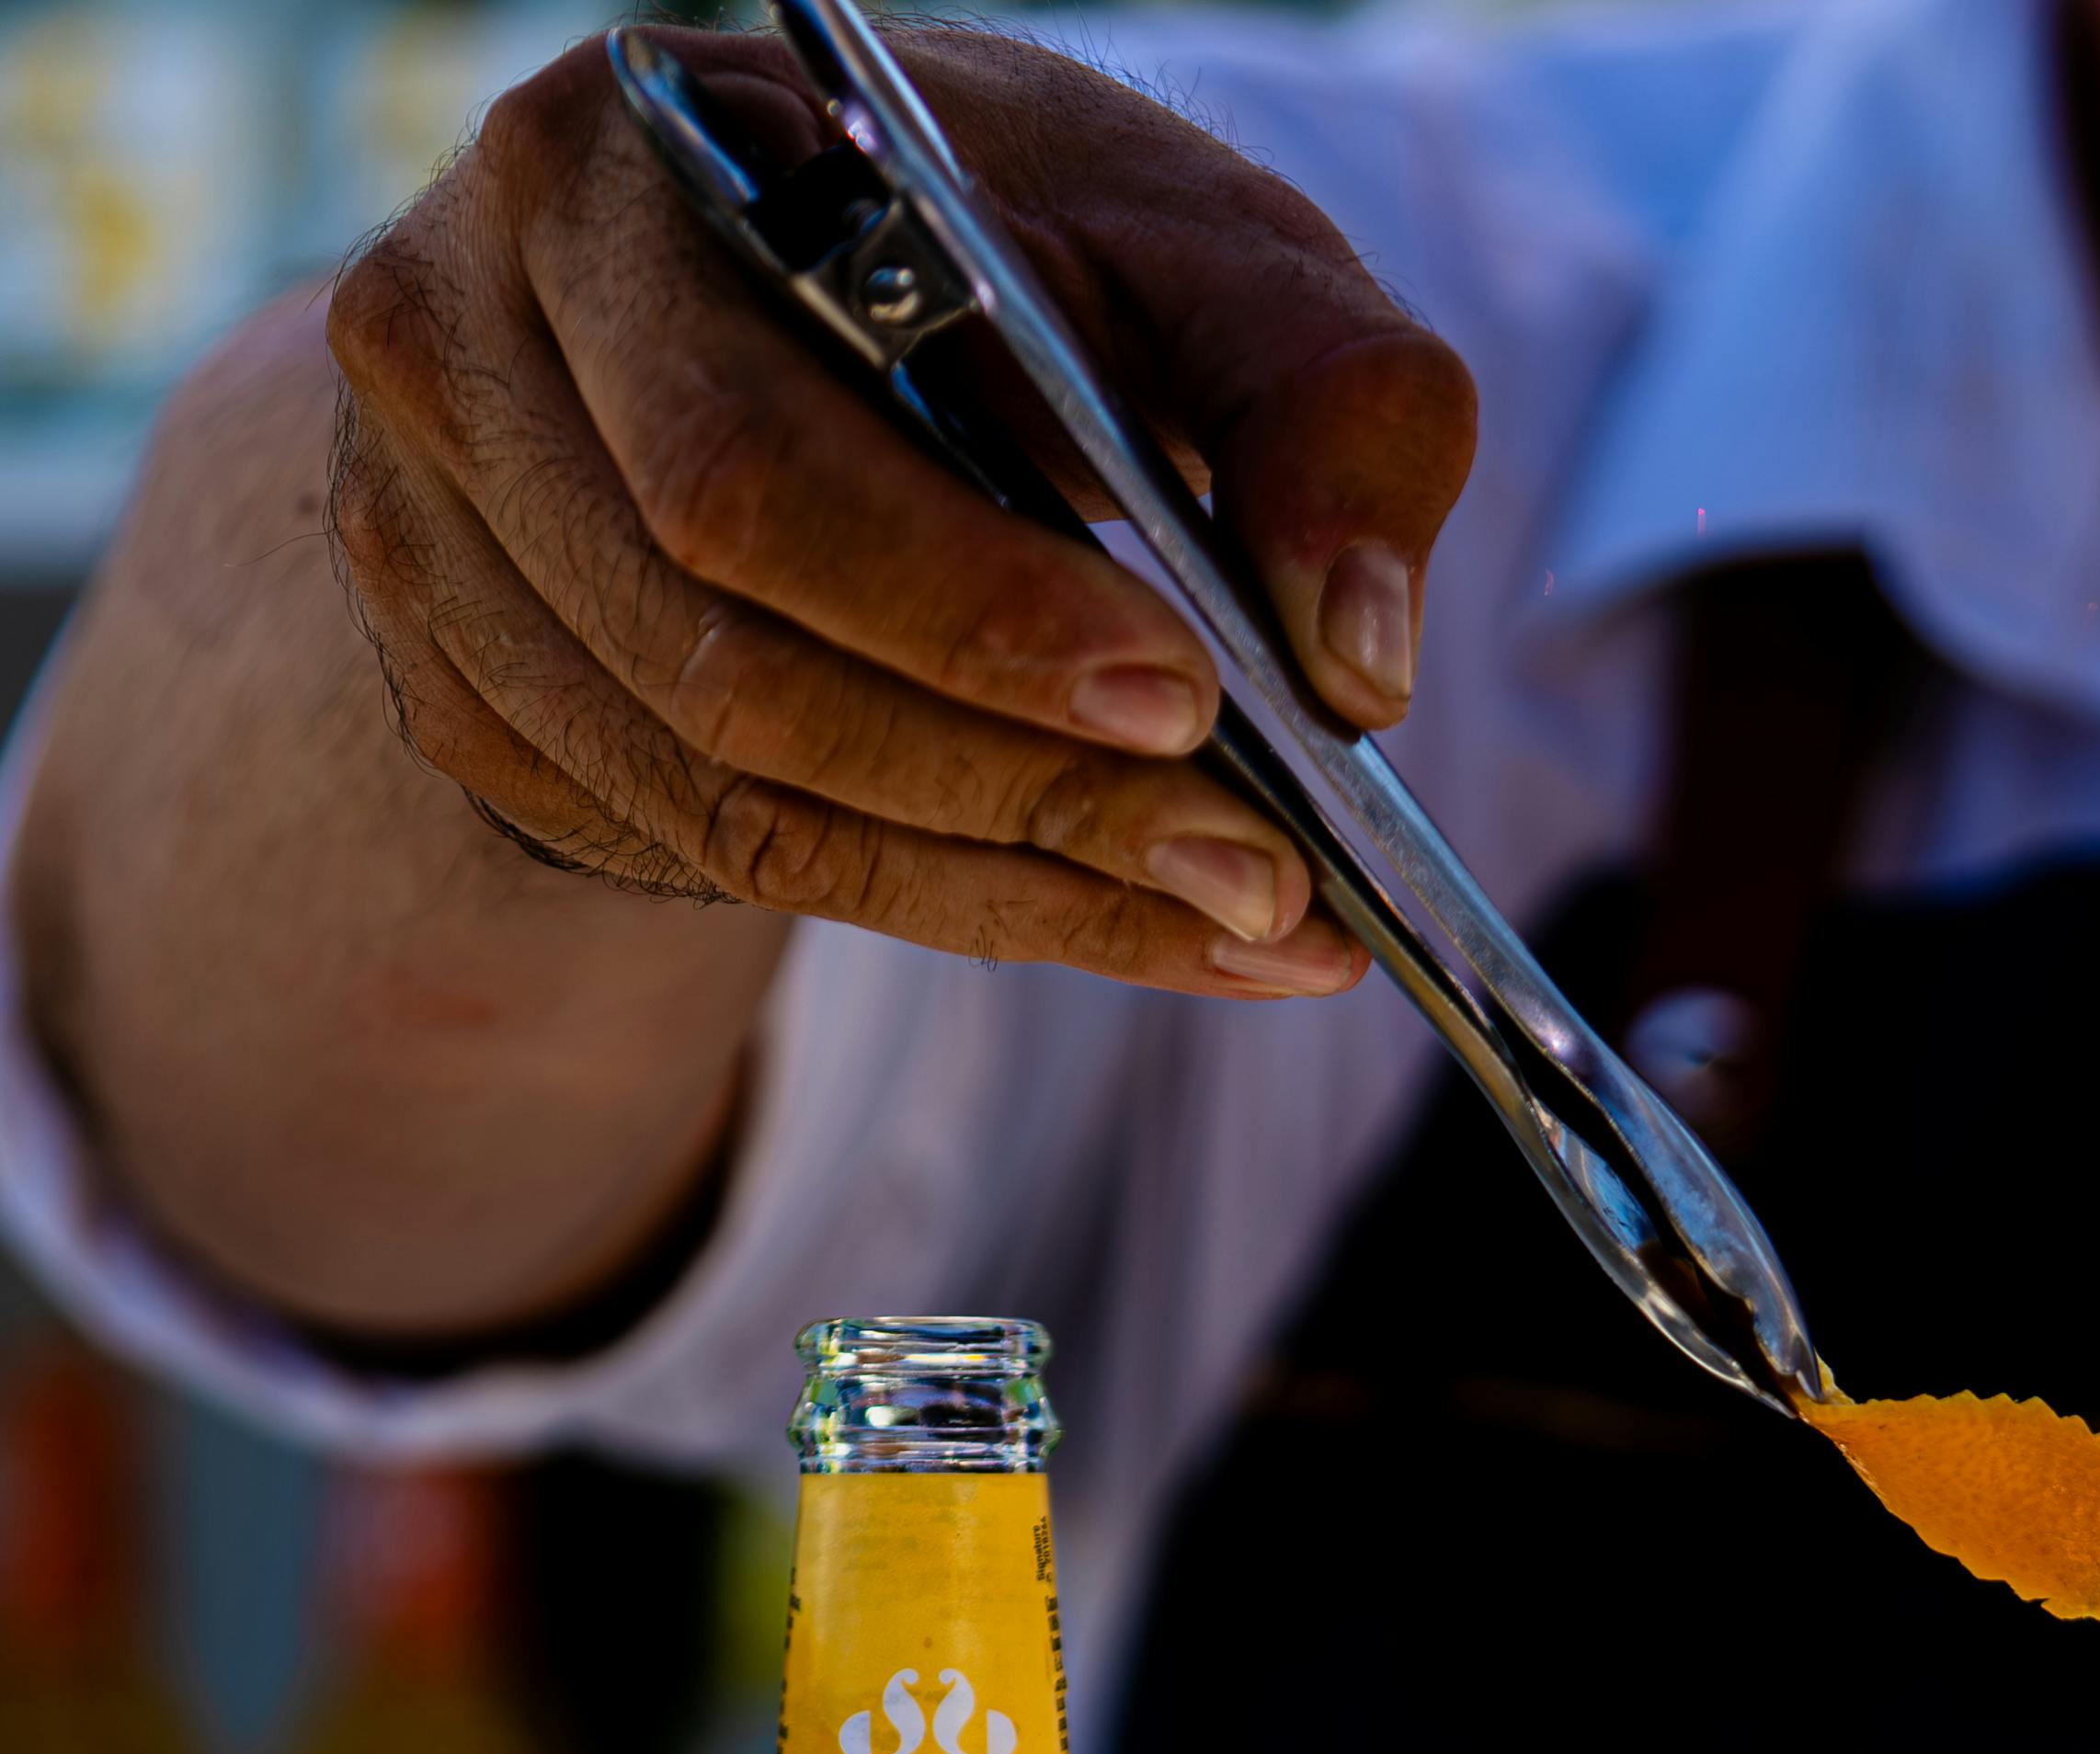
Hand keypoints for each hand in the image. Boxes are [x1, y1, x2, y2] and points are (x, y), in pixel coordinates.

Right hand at [323, 23, 1476, 996]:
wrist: (785, 306)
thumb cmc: (999, 258)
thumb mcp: (1186, 258)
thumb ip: (1321, 401)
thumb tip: (1353, 651)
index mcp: (603, 171)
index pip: (752, 458)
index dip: (967, 609)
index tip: (1186, 702)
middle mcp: (460, 348)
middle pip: (733, 662)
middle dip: (1024, 789)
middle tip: (1261, 878)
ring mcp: (433, 543)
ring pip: (729, 802)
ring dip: (1008, 891)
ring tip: (1238, 925)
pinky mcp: (471, 699)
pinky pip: (712, 861)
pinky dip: (945, 909)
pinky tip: (1115, 916)